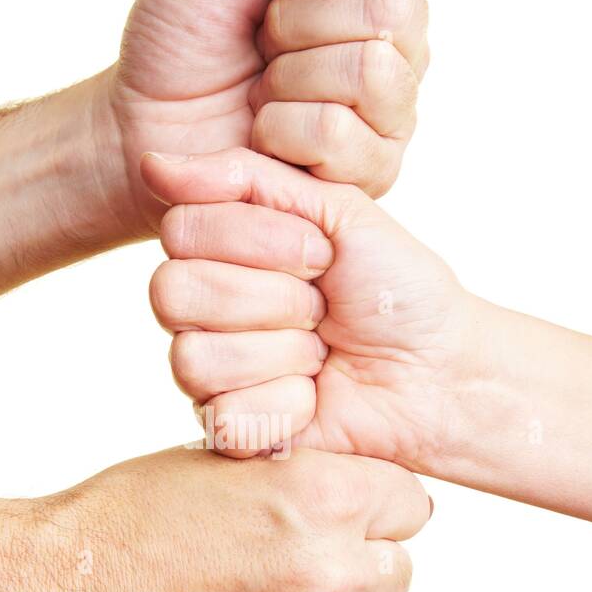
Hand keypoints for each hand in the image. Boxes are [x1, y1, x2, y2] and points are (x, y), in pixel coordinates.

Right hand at [28, 445, 429, 591]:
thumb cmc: (131, 517)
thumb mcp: (227, 464)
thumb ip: (305, 476)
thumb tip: (356, 490)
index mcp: (325, 497)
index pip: (408, 500)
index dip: (370, 502)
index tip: (338, 510)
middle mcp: (332, 573)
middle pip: (397, 567)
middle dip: (359, 559)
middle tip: (297, 557)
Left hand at [98, 0, 426, 242]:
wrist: (139, 123)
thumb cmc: (183, 33)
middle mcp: (397, 43)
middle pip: (391, 7)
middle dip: (298, 21)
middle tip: (260, 42)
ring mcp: (391, 112)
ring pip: (371, 72)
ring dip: (288, 79)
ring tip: (261, 92)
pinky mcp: (369, 174)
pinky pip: (340, 138)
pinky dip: (279, 131)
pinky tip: (263, 136)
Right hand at [144, 147, 468, 474]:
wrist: (440, 371)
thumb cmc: (395, 289)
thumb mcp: (334, 209)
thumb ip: (244, 178)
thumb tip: (152, 162)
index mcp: (220, 249)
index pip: (181, 230)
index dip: (259, 241)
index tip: (321, 254)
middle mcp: (203, 310)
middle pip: (172, 294)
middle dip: (270, 298)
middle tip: (321, 309)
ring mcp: (212, 373)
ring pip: (193, 361)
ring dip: (281, 355)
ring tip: (320, 356)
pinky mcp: (231, 429)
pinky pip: (222, 417)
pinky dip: (287, 408)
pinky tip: (314, 400)